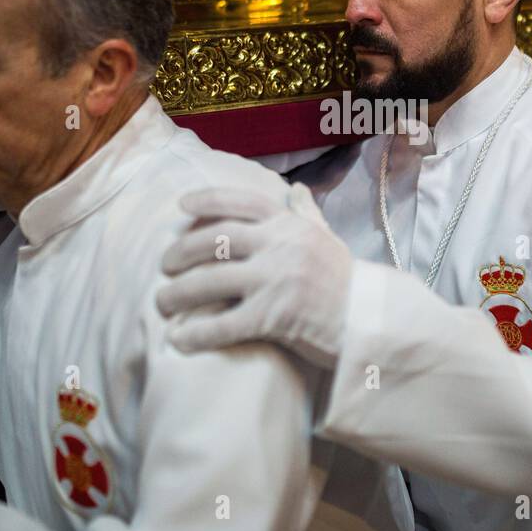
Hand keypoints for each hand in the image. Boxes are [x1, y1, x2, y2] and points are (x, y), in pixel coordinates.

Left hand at [157, 183, 351, 367]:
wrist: (369, 321)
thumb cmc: (345, 281)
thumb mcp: (327, 239)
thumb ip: (307, 214)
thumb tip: (297, 189)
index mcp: (289, 225)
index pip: (240, 202)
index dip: (207, 200)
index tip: (180, 206)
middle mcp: (280, 246)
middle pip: (215, 241)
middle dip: (181, 252)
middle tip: (164, 266)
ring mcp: (277, 280)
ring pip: (210, 281)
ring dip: (178, 293)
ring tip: (162, 303)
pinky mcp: (275, 317)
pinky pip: (224, 325)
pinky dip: (196, 334)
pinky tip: (177, 341)